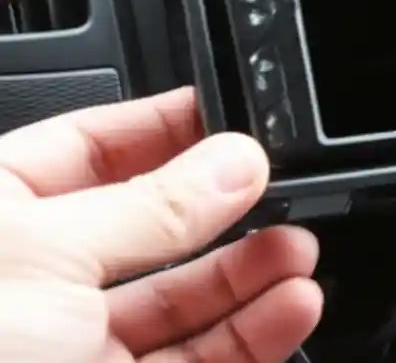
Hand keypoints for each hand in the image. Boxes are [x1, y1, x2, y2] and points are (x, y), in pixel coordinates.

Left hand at [0, 88, 321, 361]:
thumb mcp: (46, 256)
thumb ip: (154, 206)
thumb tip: (233, 161)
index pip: (90, 148)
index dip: (163, 128)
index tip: (233, 118)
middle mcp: (36, 282)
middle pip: (151, 226)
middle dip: (222, 208)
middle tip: (279, 189)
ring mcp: (75, 348)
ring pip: (182, 300)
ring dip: (249, 274)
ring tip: (297, 252)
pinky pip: (198, 360)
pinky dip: (252, 334)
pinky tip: (289, 306)